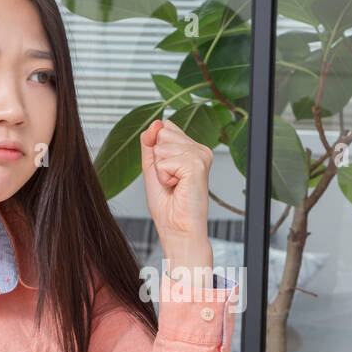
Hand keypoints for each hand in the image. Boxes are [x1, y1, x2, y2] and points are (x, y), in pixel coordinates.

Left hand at [140, 118, 212, 253]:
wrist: (177, 228)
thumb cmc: (168, 205)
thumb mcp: (152, 168)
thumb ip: (150, 143)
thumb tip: (155, 123)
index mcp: (192, 148)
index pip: (165, 127)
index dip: (156, 149)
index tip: (167, 172)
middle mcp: (199, 149)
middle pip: (162, 133)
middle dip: (158, 159)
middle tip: (170, 180)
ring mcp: (200, 155)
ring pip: (162, 146)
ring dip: (160, 170)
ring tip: (174, 184)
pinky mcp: (197, 164)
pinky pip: (165, 160)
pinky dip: (164, 176)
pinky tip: (178, 186)